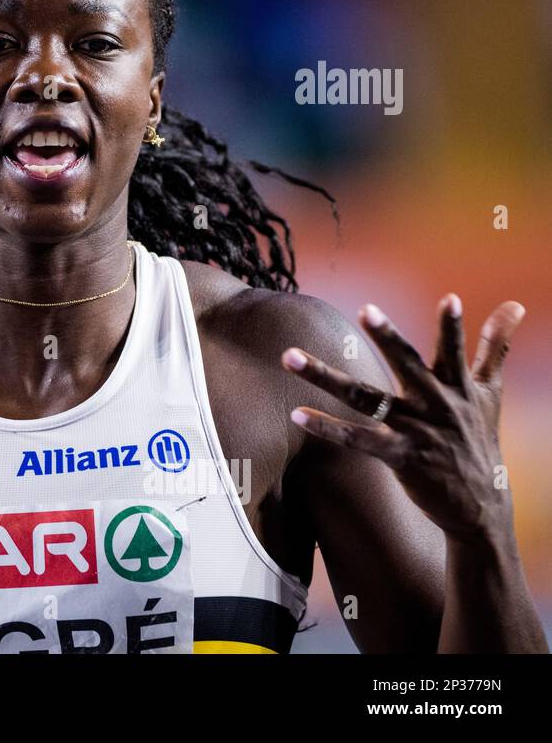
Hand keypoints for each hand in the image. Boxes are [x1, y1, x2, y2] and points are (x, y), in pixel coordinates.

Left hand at [280, 294, 522, 546]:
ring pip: (366, 399)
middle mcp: (436, 406)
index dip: (452, 327)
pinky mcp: (400, 458)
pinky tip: (296, 414)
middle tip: (367, 308)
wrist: (480, 507)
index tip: (449, 298)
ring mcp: (417, 432)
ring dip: (325, 377)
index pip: (454, 352)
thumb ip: (495, 347)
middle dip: (389, 337)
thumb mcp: (489, 392)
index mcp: (456, 388)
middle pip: (408, 366)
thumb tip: (515, 304)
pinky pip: (356, 440)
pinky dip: (327, 428)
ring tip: (289, 356)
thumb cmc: (478, 438)